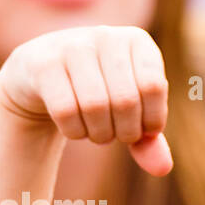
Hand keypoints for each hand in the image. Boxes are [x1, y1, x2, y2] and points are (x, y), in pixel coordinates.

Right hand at [0, 25, 172, 175]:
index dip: (151, 119)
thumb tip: (163, 168)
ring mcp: (71, 45)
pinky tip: (75, 128)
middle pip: (125, 100)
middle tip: (119, 136)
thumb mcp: (132, 113)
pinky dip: (75, 132)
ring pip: (94, 106)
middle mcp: (105, 36)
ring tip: (98, 133)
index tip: (144, 129)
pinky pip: (65, 111)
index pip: (153, 86)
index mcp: (137, 41)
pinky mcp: (42, 63)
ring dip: (100, 134)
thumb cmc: (100, 94)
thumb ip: (150, 140)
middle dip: (125, 132)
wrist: (42, 77)